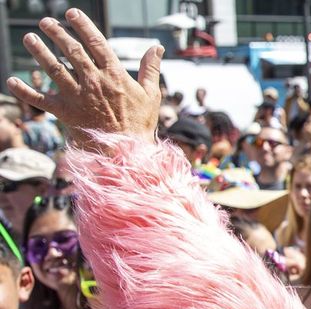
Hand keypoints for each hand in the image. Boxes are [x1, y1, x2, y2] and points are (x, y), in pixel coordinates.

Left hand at [8, 9, 161, 151]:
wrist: (128, 153)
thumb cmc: (140, 124)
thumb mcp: (151, 94)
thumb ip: (151, 68)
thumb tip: (157, 47)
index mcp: (114, 75)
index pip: (96, 43)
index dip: (83, 26)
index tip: (72, 14)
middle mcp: (93, 82)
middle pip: (72, 51)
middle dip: (57, 34)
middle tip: (45, 22)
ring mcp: (78, 97)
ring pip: (54, 69)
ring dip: (39, 52)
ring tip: (29, 39)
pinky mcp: (65, 113)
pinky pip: (41, 100)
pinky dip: (25, 91)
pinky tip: (11, 81)